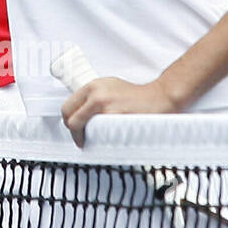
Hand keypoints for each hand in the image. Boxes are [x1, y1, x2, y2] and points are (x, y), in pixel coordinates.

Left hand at [61, 77, 178, 147]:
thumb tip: (80, 113)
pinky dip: (101, 141)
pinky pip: (100, 135)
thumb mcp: (109, 87)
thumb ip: (92, 98)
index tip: (74, 129)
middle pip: (72, 120)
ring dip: (87, 139)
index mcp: (92, 86)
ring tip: (95, 141)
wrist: (160, 97)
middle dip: (75, 134)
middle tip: (81, 140)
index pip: (67, 107)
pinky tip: (108, 141)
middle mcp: (96, 95)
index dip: (68, 122)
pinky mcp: (116, 118)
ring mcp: (105, 107)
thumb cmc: (137, 95)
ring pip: (84, 129)